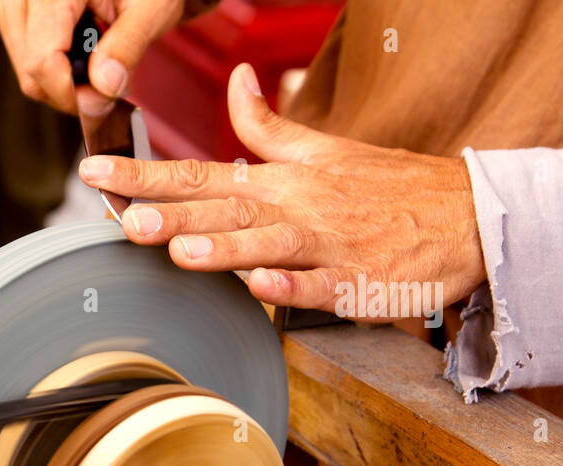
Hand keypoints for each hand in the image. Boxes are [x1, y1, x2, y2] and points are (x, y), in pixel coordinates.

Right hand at [0, 0, 184, 113]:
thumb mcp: (149, 10)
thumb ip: (127, 46)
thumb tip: (103, 87)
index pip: (42, 60)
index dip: (72, 93)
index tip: (104, 100)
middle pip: (32, 72)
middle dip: (72, 91)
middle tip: (110, 81)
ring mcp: (13, 8)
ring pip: (28, 75)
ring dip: (64, 83)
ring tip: (99, 61)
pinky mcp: (14, 18)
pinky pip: (26, 65)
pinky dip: (55, 72)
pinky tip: (81, 54)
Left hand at [77, 63, 487, 318]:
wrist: (468, 217)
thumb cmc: (388, 189)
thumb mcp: (325, 149)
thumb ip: (270, 126)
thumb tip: (239, 81)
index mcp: (281, 181)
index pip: (201, 173)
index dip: (146, 175)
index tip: (94, 175)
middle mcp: (296, 209)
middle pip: (223, 210)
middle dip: (170, 213)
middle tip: (123, 216)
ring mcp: (327, 246)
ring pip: (267, 245)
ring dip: (224, 247)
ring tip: (178, 249)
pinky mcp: (357, 281)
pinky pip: (321, 286)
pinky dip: (293, 285)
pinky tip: (262, 287)